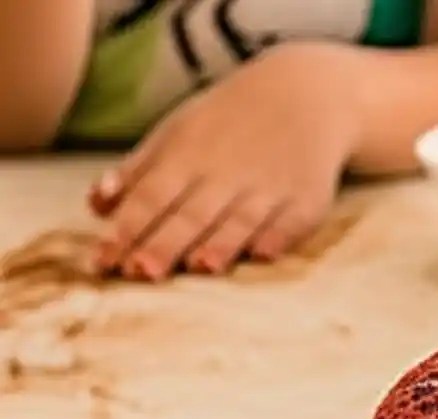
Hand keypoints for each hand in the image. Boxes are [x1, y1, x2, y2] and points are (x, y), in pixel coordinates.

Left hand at [89, 43, 357, 279]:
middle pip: (192, 215)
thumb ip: (139, 171)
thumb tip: (97, 207)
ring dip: (222, 243)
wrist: (305, 94)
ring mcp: (270, 187)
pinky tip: (264, 252)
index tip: (103, 261)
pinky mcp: (308, 199)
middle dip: (167, 243)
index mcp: (189, 155)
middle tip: (141, 272)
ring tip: (202, 266)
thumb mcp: (178, 132)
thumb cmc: (228, 121)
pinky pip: (292, 221)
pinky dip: (278, 235)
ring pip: (241, 220)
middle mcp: (228, 173)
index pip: (151, 197)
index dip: (127, 230)